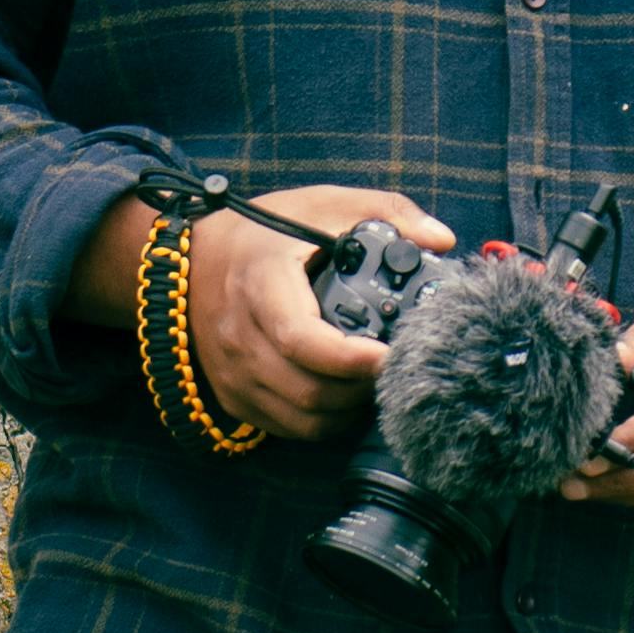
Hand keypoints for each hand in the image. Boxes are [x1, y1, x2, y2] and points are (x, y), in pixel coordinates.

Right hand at [92, 181, 449, 442]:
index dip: (352, 358)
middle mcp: (240, 337)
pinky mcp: (234, 397)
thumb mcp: (321, 203)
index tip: (391, 354)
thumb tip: (440, 239)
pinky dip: (325, 422)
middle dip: (362, 388)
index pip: (302, 340)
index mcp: (260, 286)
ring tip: (374, 381)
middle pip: (309, 390)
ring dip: (347, 410)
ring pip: (302, 419)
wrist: (193, 260)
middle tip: (395, 367)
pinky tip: (346, 396)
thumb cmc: (262, 232)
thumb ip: (386, 212)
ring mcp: (234, 374)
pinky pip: (288, 429)